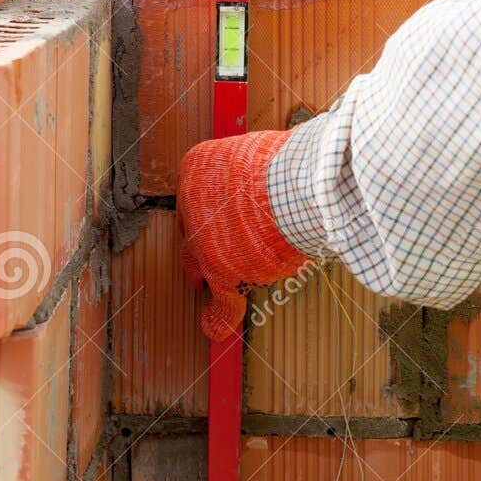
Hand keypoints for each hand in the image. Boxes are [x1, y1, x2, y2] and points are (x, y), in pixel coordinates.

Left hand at [176, 131, 311, 340]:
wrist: (287, 184)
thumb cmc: (282, 163)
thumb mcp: (259, 153)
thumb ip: (253, 171)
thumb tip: (271, 177)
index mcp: (198, 165)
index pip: (197, 192)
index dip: (208, 213)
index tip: (212, 221)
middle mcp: (192, 200)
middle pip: (195, 229)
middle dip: (201, 247)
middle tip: (202, 260)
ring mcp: (204, 236)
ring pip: (207, 263)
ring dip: (218, 279)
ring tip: (223, 293)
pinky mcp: (220, 267)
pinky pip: (221, 298)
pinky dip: (221, 314)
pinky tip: (216, 328)